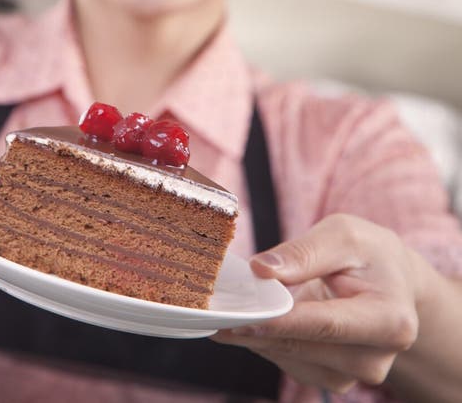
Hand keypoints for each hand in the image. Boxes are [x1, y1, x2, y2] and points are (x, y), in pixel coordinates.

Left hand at [214, 214, 421, 394]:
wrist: (394, 282)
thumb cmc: (371, 254)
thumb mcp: (345, 235)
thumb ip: (305, 252)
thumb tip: (262, 270)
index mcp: (390, 320)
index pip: (326, 325)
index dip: (281, 322)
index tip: (242, 316)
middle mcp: (376, 358)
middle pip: (306, 346)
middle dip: (260, 329)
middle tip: (218, 314)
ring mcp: (356, 373)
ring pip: (293, 360)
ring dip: (259, 337)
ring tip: (232, 312)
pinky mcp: (335, 377)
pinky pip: (292, 363)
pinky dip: (268, 342)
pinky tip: (254, 322)